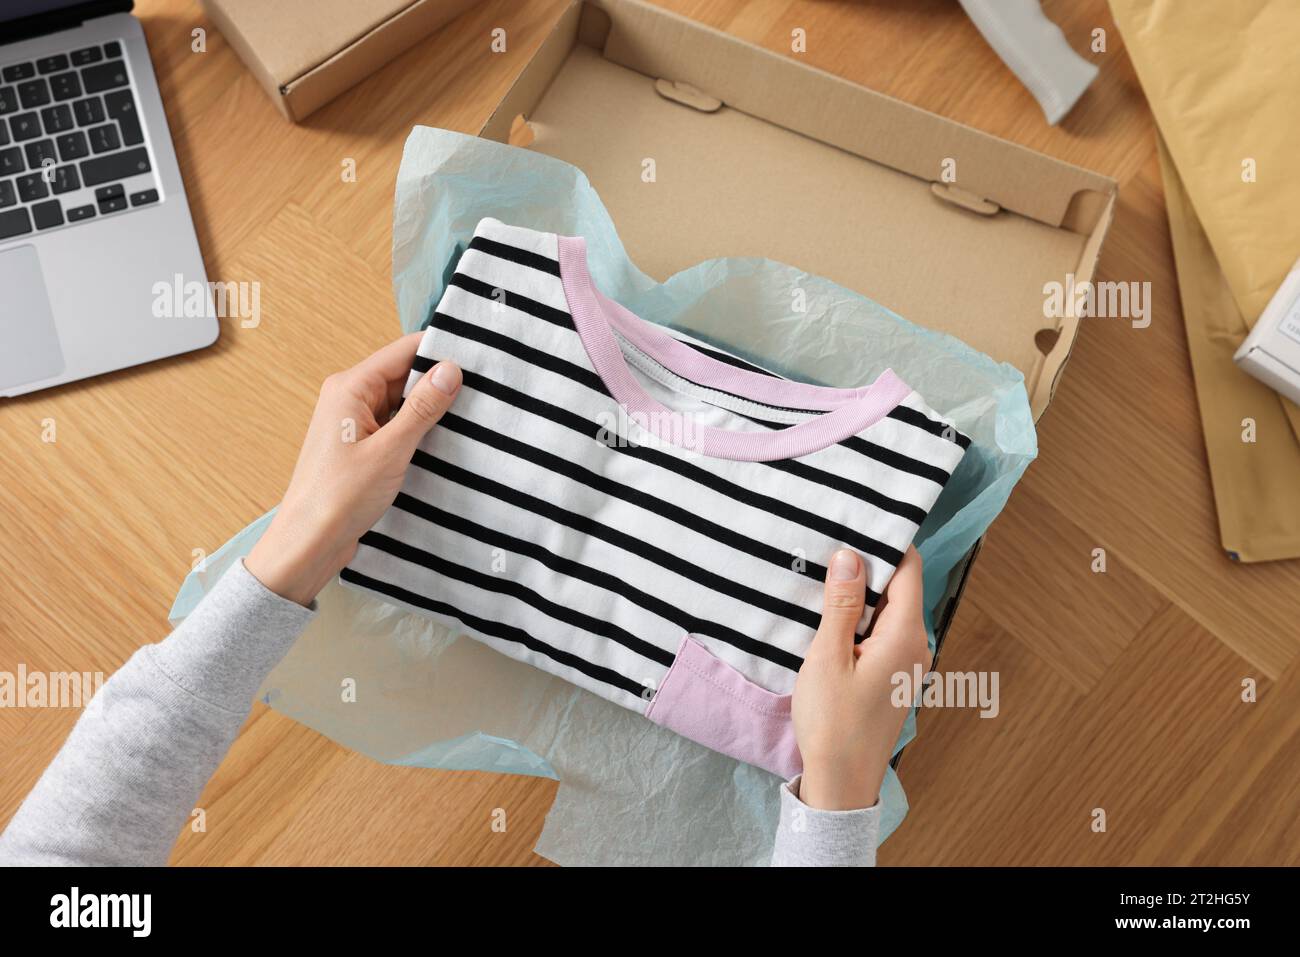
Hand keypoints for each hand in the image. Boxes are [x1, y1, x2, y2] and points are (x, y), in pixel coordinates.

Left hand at [245, 333, 460, 605]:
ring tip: (470, 415)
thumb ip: (422, 408)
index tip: (476, 355)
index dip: (438, 350)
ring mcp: (353, 423)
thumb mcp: (391, 450)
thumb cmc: (340, 496)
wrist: (310, 542)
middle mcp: (348, 399)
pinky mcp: (361, 447)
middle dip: (438, 382)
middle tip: (482, 389)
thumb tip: (450, 369)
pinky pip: (395, 427)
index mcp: (349, 388)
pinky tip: (443, 441)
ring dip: (429, 410)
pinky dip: (417, 431)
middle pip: (403, 375)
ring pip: (401, 403)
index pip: (402, 352)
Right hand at [792, 546, 929, 809]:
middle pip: (899, 588)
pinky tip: (830, 618)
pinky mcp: (893, 677)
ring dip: (859, 596)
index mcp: (906, 636)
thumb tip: (851, 555)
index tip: (854, 523)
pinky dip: (859, 620)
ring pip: (888, 611)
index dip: (885, 543)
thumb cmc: (832, 723)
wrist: (841, 783)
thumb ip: (842, 604)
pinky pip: (881, 634)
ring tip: (824, 578)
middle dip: (867, 567)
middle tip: (829, 546)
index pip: (909, 570)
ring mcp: (908, 664)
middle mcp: (917, 646)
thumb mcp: (828, 657)